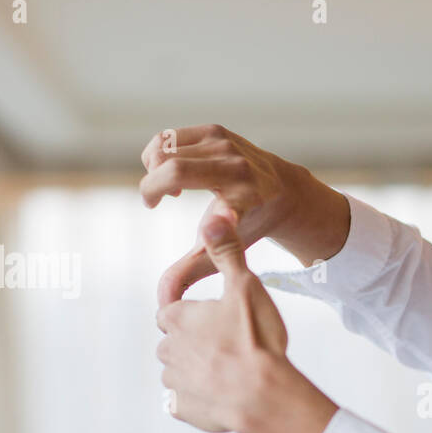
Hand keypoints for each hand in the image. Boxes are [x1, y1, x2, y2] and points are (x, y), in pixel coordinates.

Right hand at [141, 124, 299, 305]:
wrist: (281, 189)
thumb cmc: (247, 224)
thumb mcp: (223, 253)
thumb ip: (189, 273)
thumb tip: (164, 302)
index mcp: (244, 203)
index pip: (224, 210)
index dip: (214, 218)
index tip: (213, 223)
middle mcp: (237, 169)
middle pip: (170, 170)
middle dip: (150, 189)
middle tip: (153, 204)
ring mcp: (225, 145)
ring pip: (162, 150)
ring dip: (153, 172)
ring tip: (168, 191)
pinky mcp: (214, 130)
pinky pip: (166, 138)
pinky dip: (158, 155)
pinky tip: (174, 174)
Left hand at [155, 215, 337, 432]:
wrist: (264, 397)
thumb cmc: (256, 340)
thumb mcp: (246, 286)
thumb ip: (228, 252)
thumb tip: (214, 217)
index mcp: (177, 319)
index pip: (171, 310)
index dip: (193, 312)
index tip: (217, 318)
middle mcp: (168, 350)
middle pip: (174, 341)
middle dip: (195, 342)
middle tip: (231, 344)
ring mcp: (174, 383)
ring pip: (179, 371)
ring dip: (196, 370)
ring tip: (231, 372)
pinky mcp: (184, 410)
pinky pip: (185, 402)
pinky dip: (199, 399)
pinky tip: (223, 395)